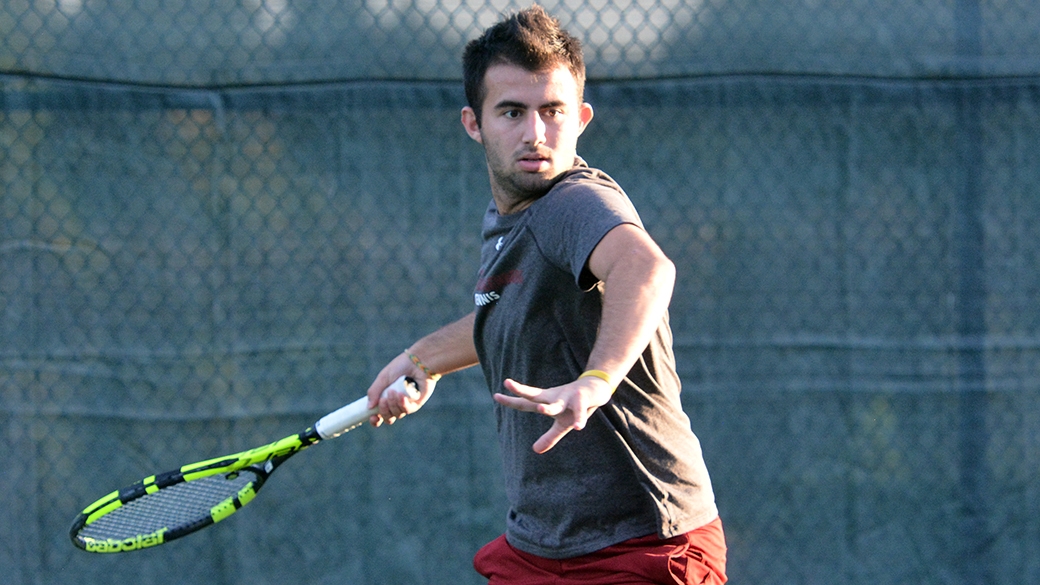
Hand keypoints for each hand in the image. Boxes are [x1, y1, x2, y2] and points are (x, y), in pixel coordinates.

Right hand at [365, 353, 435, 426]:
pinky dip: (403, 404)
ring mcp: (406, 405)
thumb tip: (369, 407)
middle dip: (384, 411)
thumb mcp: (383, 378)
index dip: (374, 420)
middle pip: (388, 418)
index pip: (378, 415)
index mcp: (385, 398)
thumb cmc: (400, 367)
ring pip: (397, 414)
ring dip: (393, 404)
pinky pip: (408, 410)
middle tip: (383, 399)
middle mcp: (396, 404)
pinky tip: (401, 395)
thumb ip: (374, 391)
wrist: (418, 361)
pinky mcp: (416, 403)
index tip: (372, 417)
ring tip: (393, 391)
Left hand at [493, 377, 613, 452]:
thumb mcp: (562, 423)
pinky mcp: (583, 399)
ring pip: (557, 404)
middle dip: (522, 390)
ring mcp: (568, 397)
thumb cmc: (575, 405)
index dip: (511, 400)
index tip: (496, 396)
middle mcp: (554, 397)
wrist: (596, 388)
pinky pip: (580, 411)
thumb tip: (535, 450)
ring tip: (540, 410)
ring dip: (550, 407)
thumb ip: (549, 437)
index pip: (526, 402)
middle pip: (535, 394)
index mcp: (546, 401)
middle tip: (507, 383)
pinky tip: (579, 427)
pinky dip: (579, 419)